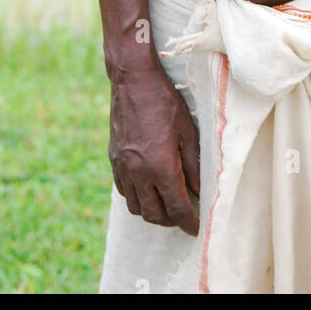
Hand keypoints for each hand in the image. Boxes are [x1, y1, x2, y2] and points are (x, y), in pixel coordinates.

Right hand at [108, 67, 200, 235]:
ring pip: (136, 206)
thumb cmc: (165, 102)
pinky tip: (147, 189)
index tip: (195, 228)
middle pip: (154, 213)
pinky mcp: (113, 159)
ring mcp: (123, 167)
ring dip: (152, 212)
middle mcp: (139, 172)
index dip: (187, 222)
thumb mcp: (187, 131)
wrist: (133, 81)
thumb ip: (192, 165)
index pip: (176, 207)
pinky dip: (136, 197)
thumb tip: (197, 192)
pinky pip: (123, 191)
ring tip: (166, 206)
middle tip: (183, 217)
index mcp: (161, 166)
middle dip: (170, 221)